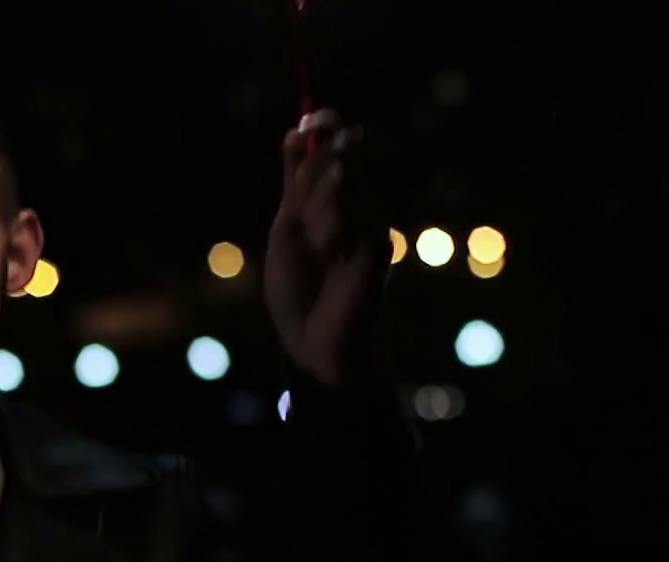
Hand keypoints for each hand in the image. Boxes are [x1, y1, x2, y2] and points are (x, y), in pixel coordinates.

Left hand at [264, 110, 389, 389]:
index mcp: (334, 200)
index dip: (328, 127)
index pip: (337, 148)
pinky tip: (332, 253)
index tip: (316, 115)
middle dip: (315, 171)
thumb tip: (293, 132)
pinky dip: (332, 227)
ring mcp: (372, 220)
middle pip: (338, 156)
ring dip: (319, 206)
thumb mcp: (288, 228)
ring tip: (319, 245)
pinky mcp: (380, 238)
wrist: (312, 340)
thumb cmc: (296, 290)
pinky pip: (351, 210)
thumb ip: (296, 183)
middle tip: (305, 211)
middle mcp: (359, 205)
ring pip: (342, 180)